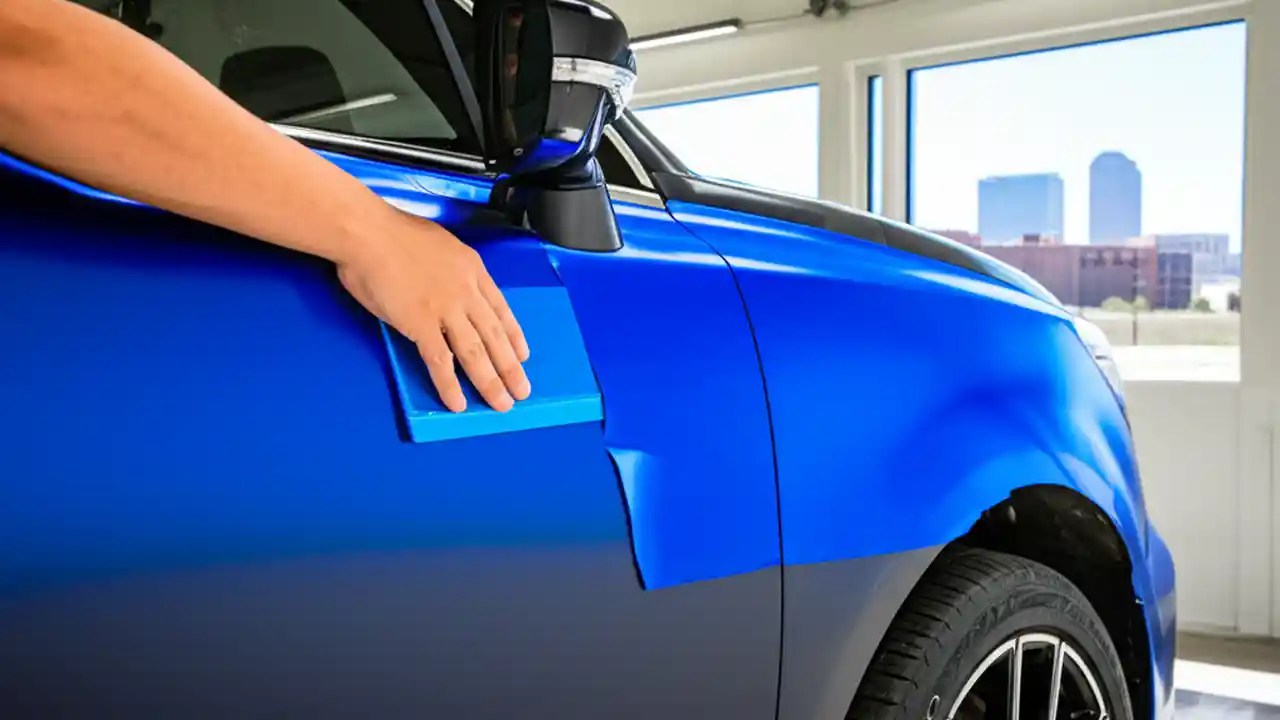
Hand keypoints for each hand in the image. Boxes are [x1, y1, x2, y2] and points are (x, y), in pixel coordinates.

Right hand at [337, 208, 530, 412]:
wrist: (368, 232)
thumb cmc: (393, 233)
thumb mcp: (441, 245)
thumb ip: (452, 269)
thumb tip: (448, 286)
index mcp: (472, 269)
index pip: (501, 309)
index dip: (514, 336)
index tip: (523, 355)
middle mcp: (466, 291)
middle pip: (494, 336)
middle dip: (510, 367)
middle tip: (522, 390)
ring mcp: (445, 309)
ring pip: (475, 352)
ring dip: (490, 381)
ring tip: (502, 403)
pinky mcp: (420, 324)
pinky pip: (440, 361)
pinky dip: (450, 385)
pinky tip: (458, 403)